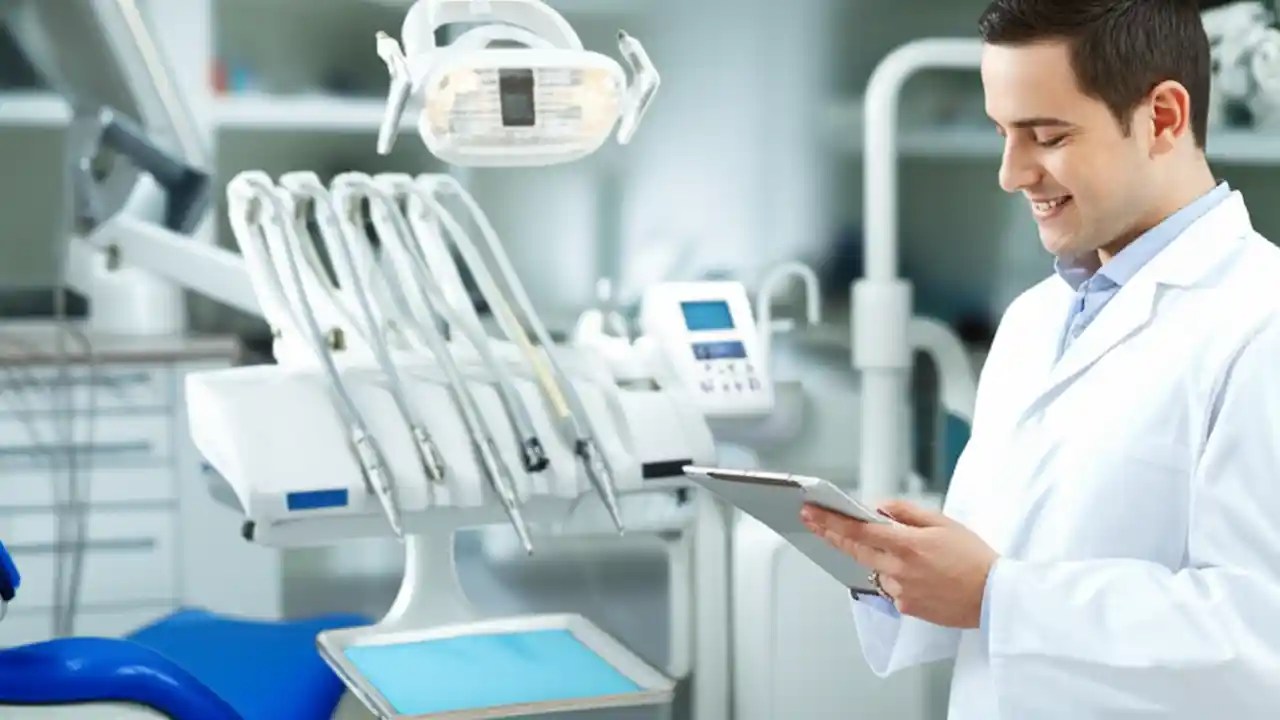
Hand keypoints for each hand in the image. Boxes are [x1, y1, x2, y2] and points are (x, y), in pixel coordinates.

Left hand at [800, 500, 997, 628]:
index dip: (830, 521)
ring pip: (875, 569)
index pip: (858, 530)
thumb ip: (906, 513)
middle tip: (813, 520)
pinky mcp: (906, 608)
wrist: (995, 597)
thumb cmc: (974, 557)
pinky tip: (921, 574)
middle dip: (831, 534)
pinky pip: (890, 587)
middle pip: (854, 549)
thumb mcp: (943, 523)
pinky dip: (896, 576)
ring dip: (877, 557)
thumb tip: (880, 508)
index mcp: (907, 545)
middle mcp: (899, 569)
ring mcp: (900, 591)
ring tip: (912, 555)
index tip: (811, 512)